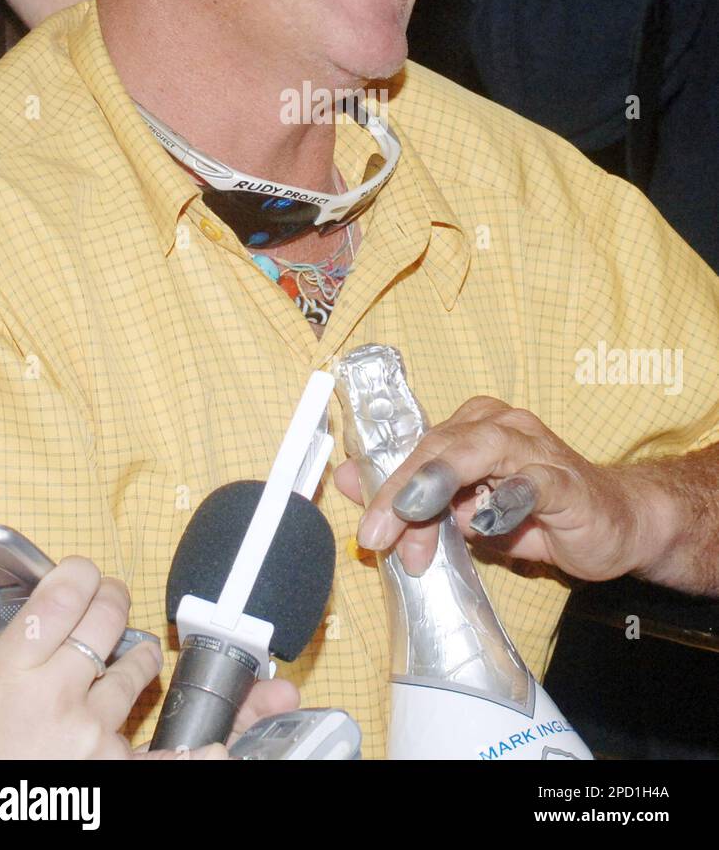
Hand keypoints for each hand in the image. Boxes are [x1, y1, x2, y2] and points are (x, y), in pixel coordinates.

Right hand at [0, 555, 297, 759]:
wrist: (5, 825)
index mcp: (10, 674)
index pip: (61, 596)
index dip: (80, 575)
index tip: (84, 576)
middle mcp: (54, 695)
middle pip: (106, 617)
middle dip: (113, 600)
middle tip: (111, 601)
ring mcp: (92, 730)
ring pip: (136, 667)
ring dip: (139, 657)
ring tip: (136, 656)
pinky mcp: (118, 765)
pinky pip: (164, 750)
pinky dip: (192, 751)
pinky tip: (215, 748)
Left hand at [334, 396, 647, 579]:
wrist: (614, 523)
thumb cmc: (536, 512)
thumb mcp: (464, 511)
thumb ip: (412, 497)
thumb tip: (346, 482)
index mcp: (473, 426)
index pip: (418, 449)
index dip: (389, 489)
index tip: (369, 530)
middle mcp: (502, 426)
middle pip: (440, 446)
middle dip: (405, 490)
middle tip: (380, 533)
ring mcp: (536, 450)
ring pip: (480, 450)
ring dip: (442, 481)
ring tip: (416, 508)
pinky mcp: (566, 482)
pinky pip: (535, 482)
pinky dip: (509, 497)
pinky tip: (489, 518)